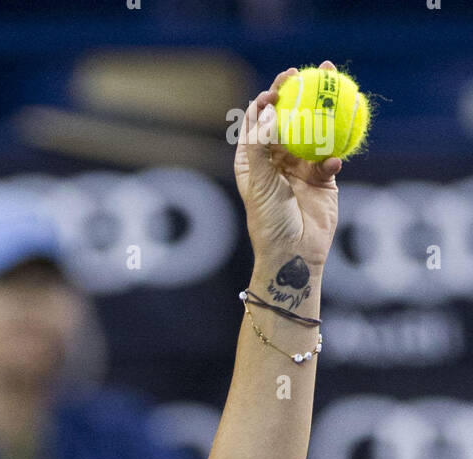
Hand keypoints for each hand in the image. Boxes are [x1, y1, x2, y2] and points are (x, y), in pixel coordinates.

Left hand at [233, 62, 340, 268]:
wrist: (293, 253)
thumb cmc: (269, 221)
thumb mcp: (259, 182)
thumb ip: (261, 145)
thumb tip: (269, 109)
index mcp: (254, 157)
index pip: (259, 118)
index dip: (269, 97)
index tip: (281, 87)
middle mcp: (277, 158)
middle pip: (291, 116)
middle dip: (302, 91)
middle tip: (314, 70)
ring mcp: (301, 166)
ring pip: (316, 130)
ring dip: (327, 109)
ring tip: (339, 84)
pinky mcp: (323, 178)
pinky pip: (332, 158)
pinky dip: (334, 157)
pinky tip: (333, 162)